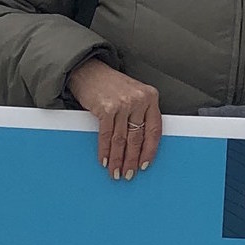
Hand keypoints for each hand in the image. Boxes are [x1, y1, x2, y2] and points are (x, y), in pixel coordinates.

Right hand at [67, 57, 161, 178]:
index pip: (154, 130)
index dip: (150, 150)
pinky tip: (105, 160)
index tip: (146, 164)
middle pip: (137, 137)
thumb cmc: (111, 84)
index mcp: (150, 97)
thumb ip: (140, 114)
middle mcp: (138, 100)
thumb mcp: (134, 94)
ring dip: (118, 159)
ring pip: (122, 139)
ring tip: (116, 172)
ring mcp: (122, 104)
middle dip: (132, 159)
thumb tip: (139, 145)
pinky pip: (106, 136)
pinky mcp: (106, 108)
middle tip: (129, 173)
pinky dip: (105, 150)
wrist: (89, 70)